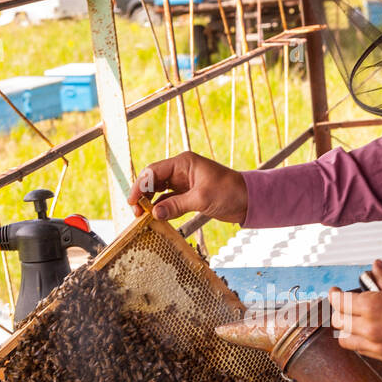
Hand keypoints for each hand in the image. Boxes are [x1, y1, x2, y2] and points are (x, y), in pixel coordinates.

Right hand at [127, 151, 248, 222]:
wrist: (249, 200)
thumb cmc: (230, 192)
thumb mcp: (202, 199)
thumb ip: (177, 205)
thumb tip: (156, 214)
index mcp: (183, 163)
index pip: (154, 171)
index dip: (140, 185)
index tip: (132, 201)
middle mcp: (181, 171)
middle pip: (153, 180)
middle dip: (142, 195)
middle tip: (136, 212)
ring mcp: (184, 184)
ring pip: (160, 192)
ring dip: (151, 203)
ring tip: (143, 217)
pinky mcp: (189, 196)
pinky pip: (170, 201)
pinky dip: (163, 209)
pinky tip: (157, 218)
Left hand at [330, 259, 381, 362]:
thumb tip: (376, 269)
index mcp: (373, 307)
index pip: (340, 302)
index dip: (334, 294)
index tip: (335, 291)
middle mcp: (371, 329)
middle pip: (339, 322)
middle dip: (339, 310)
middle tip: (344, 304)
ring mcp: (378, 346)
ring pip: (347, 341)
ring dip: (346, 329)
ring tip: (353, 320)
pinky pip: (363, 351)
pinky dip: (360, 341)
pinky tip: (367, 332)